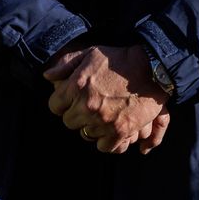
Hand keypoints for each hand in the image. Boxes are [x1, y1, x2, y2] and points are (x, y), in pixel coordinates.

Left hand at [43, 44, 170, 154]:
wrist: (151, 68)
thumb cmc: (119, 59)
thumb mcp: (90, 53)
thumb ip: (66, 63)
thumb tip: (47, 76)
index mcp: (76, 86)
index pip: (55, 106)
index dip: (62, 103)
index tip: (70, 100)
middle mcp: (87, 105)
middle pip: (69, 122)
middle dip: (76, 114)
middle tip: (88, 106)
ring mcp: (103, 120)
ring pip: (86, 134)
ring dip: (92, 126)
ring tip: (102, 114)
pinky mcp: (120, 131)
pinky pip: (104, 146)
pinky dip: (107, 140)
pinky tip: (110, 128)